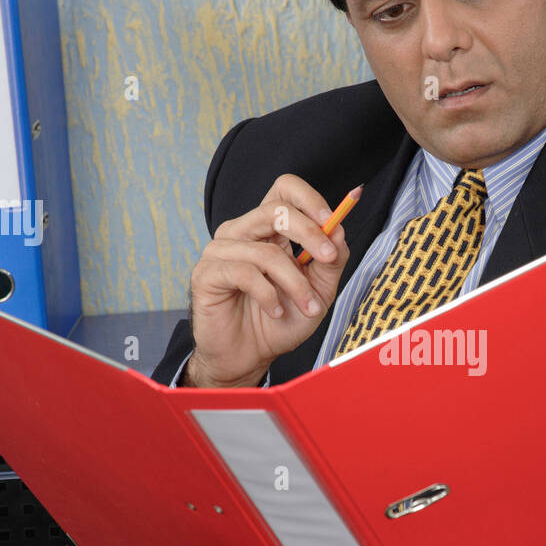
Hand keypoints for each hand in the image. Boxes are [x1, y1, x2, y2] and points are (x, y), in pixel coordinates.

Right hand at [184, 176, 358, 386]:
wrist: (250, 357)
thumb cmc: (280, 321)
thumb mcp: (319, 291)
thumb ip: (331, 260)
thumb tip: (339, 229)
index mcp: (268, 228)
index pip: (284, 189)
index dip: (310, 199)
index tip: (333, 220)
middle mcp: (242, 231)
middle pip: (276, 209)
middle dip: (310, 233)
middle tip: (328, 258)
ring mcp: (221, 250)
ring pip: (267, 251)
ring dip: (295, 283)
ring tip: (306, 307)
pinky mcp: (207, 274)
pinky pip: (245, 274)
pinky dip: (270, 295)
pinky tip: (276, 311)